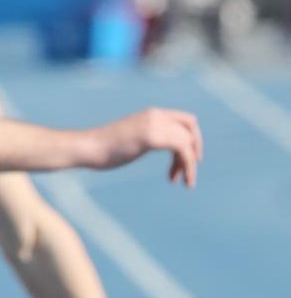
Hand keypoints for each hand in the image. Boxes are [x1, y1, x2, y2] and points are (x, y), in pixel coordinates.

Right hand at [85, 109, 203, 186]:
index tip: (192, 158)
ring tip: (184, 183)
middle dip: (193, 154)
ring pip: (188, 143)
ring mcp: (154, 124)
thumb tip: (162, 144)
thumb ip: (151, 137)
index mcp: (153, 114)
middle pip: (191, 131)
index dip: (195, 139)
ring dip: (189, 165)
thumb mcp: (135, 138)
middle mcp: (156, 115)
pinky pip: (182, 149)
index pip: (188, 120)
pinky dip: (187, 166)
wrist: (87, 148)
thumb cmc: (106, 148)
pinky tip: (177, 181)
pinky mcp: (152, 137)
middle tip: (187, 174)